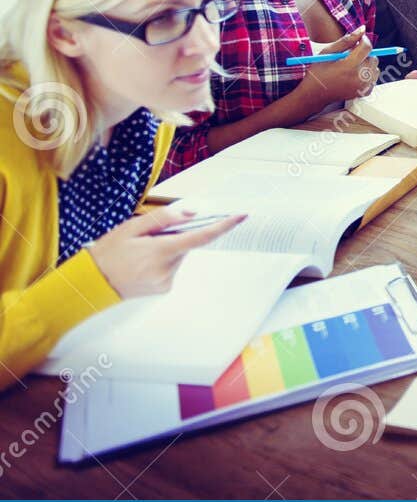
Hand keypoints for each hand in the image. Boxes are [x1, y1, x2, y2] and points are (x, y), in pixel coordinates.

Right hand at [87, 205, 245, 298]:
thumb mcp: (131, 228)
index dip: (223, 226)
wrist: (90, 283)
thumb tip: (192, 213)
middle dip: (175, 236)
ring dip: (167, 249)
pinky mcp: (164, 288)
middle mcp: (167, 269)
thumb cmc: (108, 253)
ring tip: (140, 253)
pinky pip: (172, 267)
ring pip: (179, 255)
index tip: (241, 216)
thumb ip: (164, 219)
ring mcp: (166, 281)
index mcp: (161, 251)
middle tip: (149, 237)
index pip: (201, 237)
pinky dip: (163, 261)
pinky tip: (142, 264)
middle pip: (186, 244)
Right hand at [293, 27, 376, 108]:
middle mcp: (359, 77)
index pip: (367, 47)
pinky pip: (373, 78)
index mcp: (349, 66)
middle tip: (350, 56)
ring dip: (366, 64)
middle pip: (373, 58)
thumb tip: (362, 29)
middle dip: (364, 54)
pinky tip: (354, 75)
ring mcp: (363, 86)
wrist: (315, 94)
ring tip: (351, 66)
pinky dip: (367, 75)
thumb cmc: (318, 72)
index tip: (359, 39)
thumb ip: (347, 40)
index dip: (364, 40)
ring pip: (375, 68)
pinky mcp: (364, 92)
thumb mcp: (328, 52)